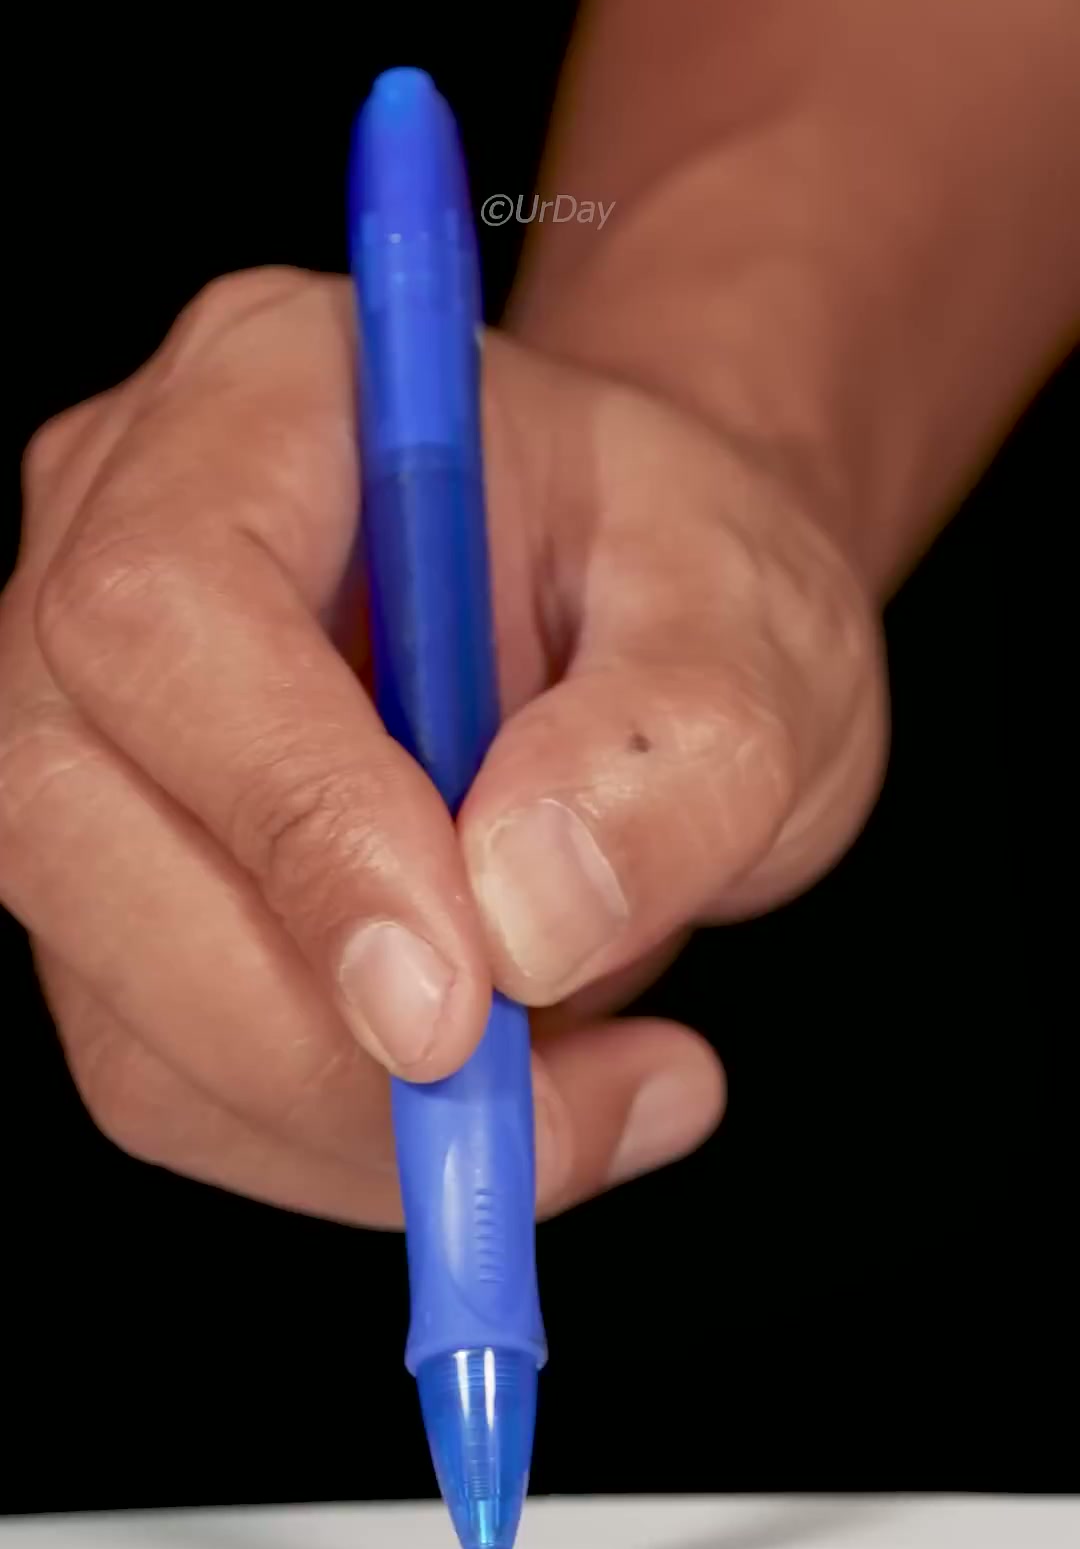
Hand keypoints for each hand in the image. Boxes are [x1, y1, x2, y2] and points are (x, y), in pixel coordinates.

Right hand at [0, 268, 885, 1224]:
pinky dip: (337, 1150)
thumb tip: (519, 916)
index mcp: (265, 398)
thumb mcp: (760, 630)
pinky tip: (508, 1102)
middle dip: (304, 1040)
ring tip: (586, 1100)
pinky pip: (170, 1079)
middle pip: (68, 826)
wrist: (650, 636)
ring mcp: (92, 729)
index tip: (459, 1008)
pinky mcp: (118, 893)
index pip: (169, 613)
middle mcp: (119, 547)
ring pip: (116, 1007)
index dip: (294, 826)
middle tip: (540, 1119)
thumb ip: (674, 752)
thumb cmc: (686, 586)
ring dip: (346, 1129)